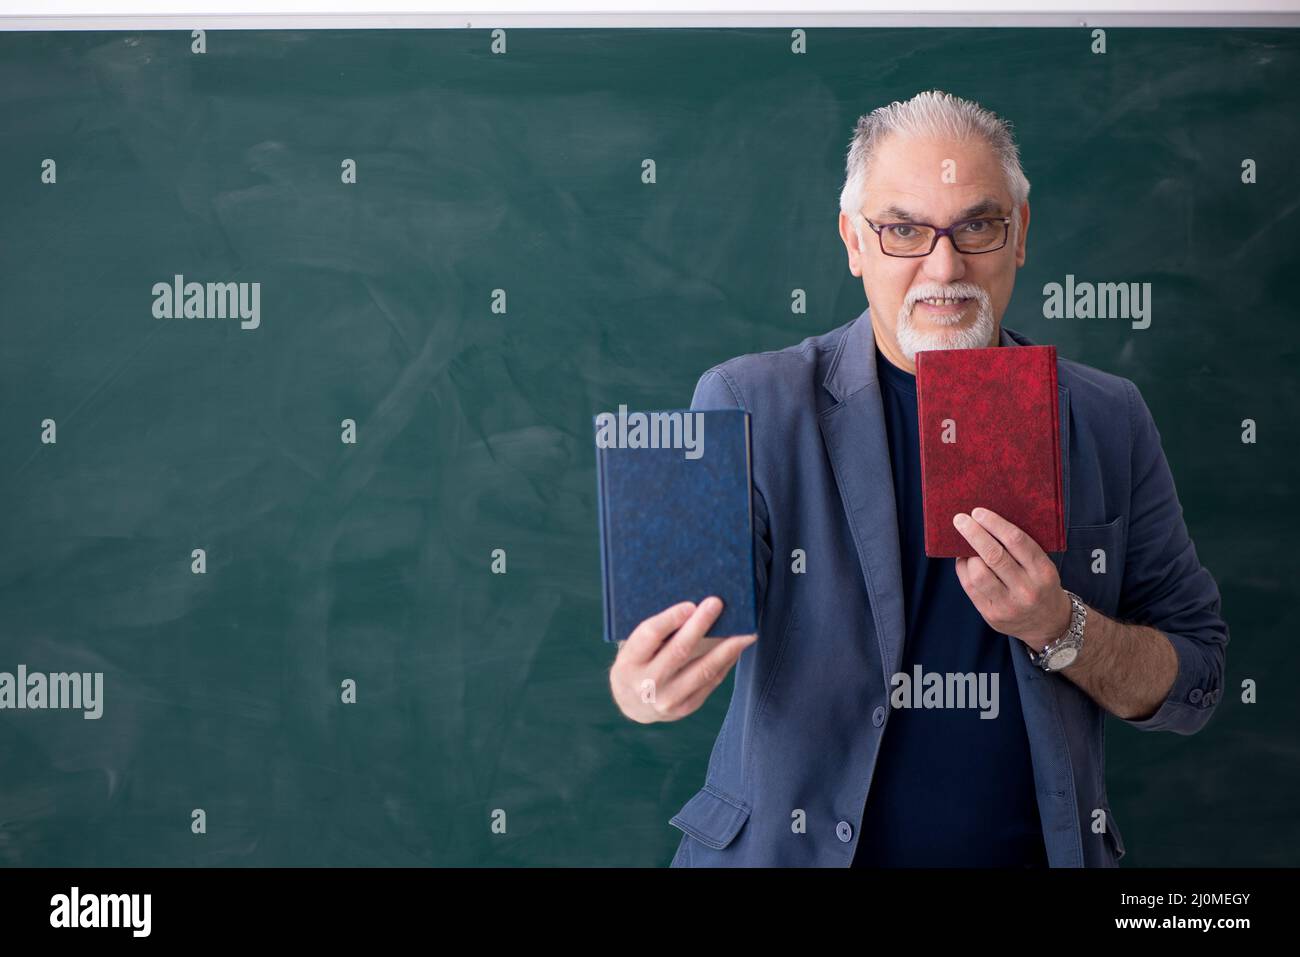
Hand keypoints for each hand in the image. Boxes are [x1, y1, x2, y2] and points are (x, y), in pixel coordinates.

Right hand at [608, 597, 756, 723]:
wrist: (632, 704)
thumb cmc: (637, 662)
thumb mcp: (634, 647)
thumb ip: (656, 631)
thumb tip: (694, 607)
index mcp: (629, 662)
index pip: (650, 636)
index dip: (670, 619)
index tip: (690, 605)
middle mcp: (646, 684)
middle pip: (679, 651)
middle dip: (700, 625)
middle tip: (717, 603)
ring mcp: (667, 699)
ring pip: (703, 670)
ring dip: (727, 648)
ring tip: (745, 631)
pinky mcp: (686, 707)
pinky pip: (711, 682)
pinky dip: (726, 662)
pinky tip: (737, 648)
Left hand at [951, 507, 1071, 651]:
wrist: (1048, 624)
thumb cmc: (1042, 585)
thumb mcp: (1043, 566)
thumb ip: (1021, 549)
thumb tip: (986, 523)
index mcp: (1043, 572)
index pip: (1017, 541)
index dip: (995, 524)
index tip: (978, 512)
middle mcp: (1027, 589)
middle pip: (994, 556)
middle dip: (974, 534)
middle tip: (960, 519)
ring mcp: (1008, 605)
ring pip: (978, 573)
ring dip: (967, 553)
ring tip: (963, 543)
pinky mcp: (991, 615)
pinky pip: (970, 587)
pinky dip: (964, 568)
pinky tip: (964, 559)